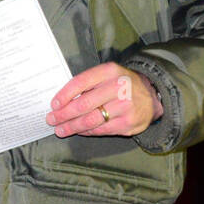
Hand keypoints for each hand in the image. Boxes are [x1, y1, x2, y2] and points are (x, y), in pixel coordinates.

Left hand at [45, 63, 162, 137]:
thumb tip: (62, 100)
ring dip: (72, 126)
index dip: (64, 95)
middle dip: (64, 114)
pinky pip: (101, 130)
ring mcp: (125, 107)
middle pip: (84, 104)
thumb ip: (88, 84)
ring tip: (60, 130)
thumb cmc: (121, 84)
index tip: (54, 105)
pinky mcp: (128, 124)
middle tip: (51, 120)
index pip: (81, 82)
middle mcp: (118, 88)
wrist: (151, 96)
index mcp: (110, 72)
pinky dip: (86, 132)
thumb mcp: (108, 75)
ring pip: (91, 120)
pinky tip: (78, 131)